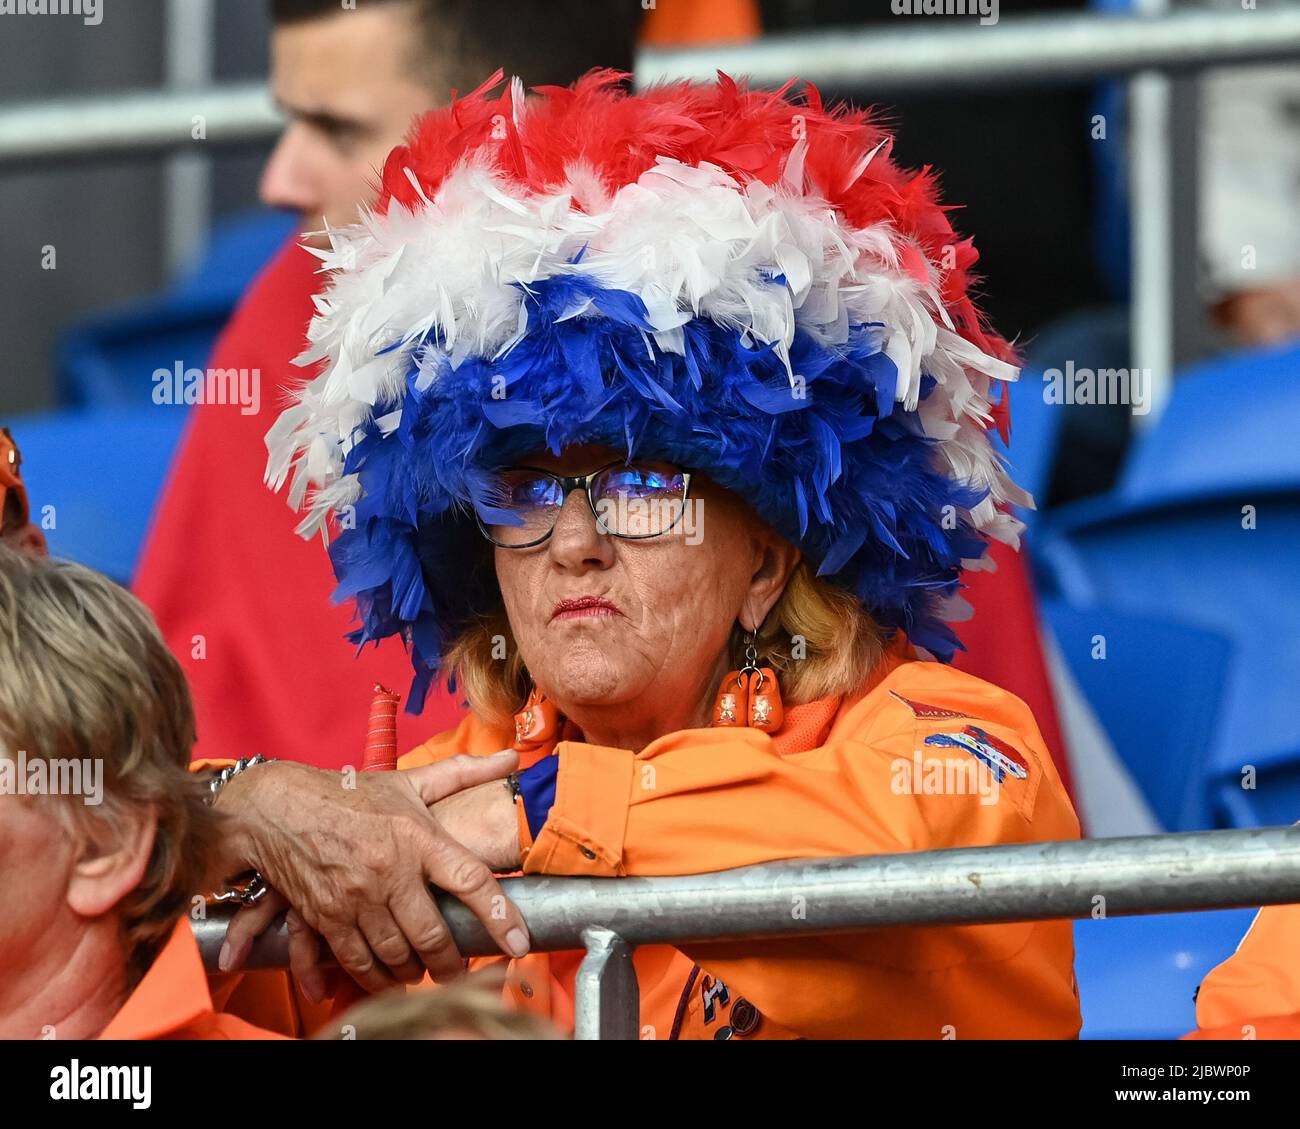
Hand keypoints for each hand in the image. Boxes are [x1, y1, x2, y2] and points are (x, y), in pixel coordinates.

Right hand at [214, 752, 528, 995]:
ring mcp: (355, 897)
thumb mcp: (409, 781)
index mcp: (417, 836)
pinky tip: (387, 979)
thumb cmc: (350, 795)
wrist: (278, 806)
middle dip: (451, 963)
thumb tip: (511, 759)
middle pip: (432, 935)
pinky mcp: (325, 916)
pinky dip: (375, 978)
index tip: (520, 944)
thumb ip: (463, 773)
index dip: (500, 917)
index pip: (471, 881)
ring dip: (414, 972)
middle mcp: (389, 870)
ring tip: (424, 973)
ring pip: (395, 956)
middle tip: (461, 973)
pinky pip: (356, 962)